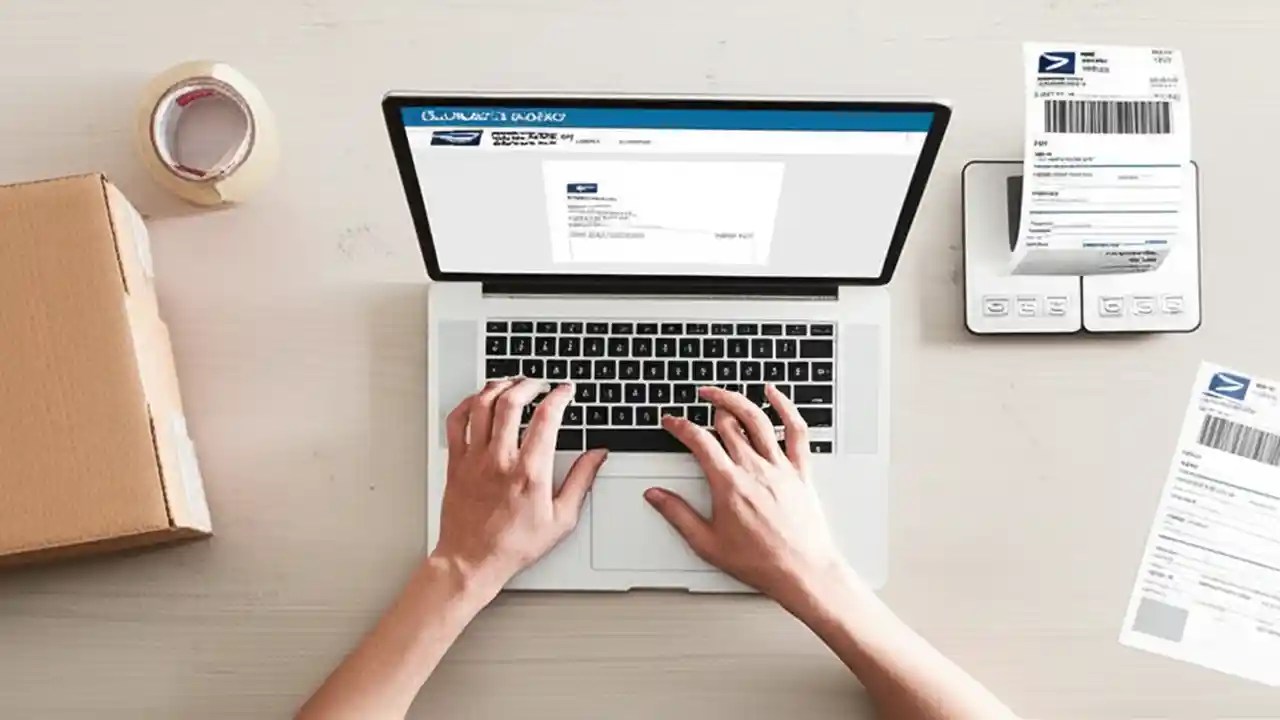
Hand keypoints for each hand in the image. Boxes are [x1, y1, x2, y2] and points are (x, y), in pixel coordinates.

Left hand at [434, 378, 607, 587]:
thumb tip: (597, 456)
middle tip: (538, 382)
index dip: (559, 396)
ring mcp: (474, 459)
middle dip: (528, 384)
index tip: (565, 391)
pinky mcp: (456, 463)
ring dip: (499, 387)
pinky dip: (468, 404)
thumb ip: (581, 481)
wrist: (472, 561)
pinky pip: (457, 422)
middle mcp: (500, 460)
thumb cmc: (514, 545)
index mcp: (530, 472)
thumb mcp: (561, 519)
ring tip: (511, 384)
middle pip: (511, 402)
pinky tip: (479, 401)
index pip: (546, 418)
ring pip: (482, 405)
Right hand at [645, 384, 847, 606]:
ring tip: (722, 393)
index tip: (671, 422)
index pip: (699, 441)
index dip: (680, 426)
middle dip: (708, 409)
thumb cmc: (761, 561)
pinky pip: (796, 430)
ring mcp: (780, 467)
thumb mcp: (707, 543)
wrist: (802, 572)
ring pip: (756, 419)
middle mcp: (754, 469)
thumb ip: (678, 515)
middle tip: (698, 405)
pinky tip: (775, 394)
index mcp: (729, 484)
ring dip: (736, 400)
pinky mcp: (800, 471)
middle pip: (727, 424)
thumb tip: (655, 496)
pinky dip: (785, 407)